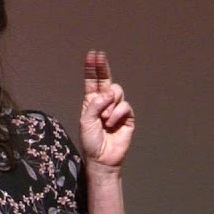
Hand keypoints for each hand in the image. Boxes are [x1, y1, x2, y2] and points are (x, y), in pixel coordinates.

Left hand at [79, 50, 133, 171]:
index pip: (92, 81)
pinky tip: (111, 123)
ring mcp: (116, 108)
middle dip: (103, 67)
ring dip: (110, 104)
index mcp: (92, 101)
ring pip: (117, 92)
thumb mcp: (86, 121)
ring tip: (104, 118)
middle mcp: (104, 102)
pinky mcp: (127, 116)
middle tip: (99, 56)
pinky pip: (125, 106)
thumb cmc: (90, 141)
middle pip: (106, 80)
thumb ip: (95, 105)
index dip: (93, 68)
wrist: (102, 158)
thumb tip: (108, 93)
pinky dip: (117, 113)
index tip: (92, 55)